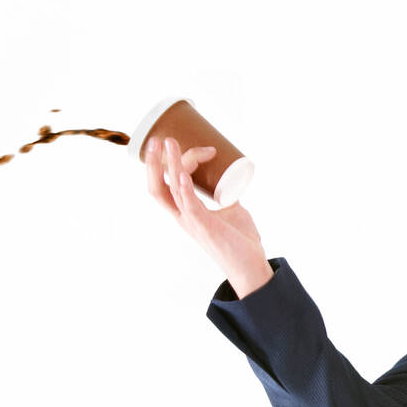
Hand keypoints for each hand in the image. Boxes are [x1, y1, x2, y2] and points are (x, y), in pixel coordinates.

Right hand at [146, 135, 272, 294]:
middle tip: (158, 139)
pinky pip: (188, 204)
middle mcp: (185, 215)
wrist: (252, 267)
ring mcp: (192, 221)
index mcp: (188, 211)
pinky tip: (181, 171)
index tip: (209, 149)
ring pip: (170, 190)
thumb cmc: (241, 242)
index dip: (185, 160)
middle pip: (158, 186)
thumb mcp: (233, 211)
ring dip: (168, 164)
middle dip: (155, 162)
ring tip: (167, 143)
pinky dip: (183, 186)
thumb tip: (232, 182)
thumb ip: (228, 197)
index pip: (174, 180)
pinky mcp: (203, 227)